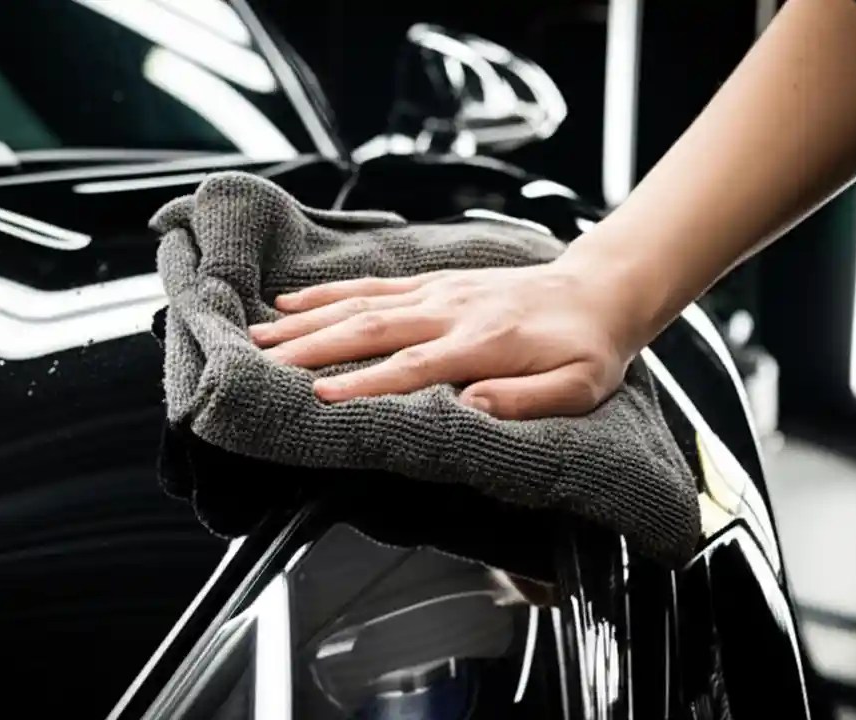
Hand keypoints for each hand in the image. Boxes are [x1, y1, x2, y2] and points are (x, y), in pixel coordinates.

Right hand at [249, 260, 641, 418]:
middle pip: (370, 329)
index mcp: (485, 342)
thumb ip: (527, 400)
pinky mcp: (430, 284)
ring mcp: (436, 293)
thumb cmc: (587, 348)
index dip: (364, 383)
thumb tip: (471, 408)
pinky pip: (371, 285)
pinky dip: (327, 294)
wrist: (598, 290)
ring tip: (258, 337)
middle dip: (310, 349)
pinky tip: (289, 302)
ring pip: (360, 304)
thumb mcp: (578, 386)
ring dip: (305, 321)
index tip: (318, 397)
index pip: (414, 365)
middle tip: (261, 368)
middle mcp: (451, 310)